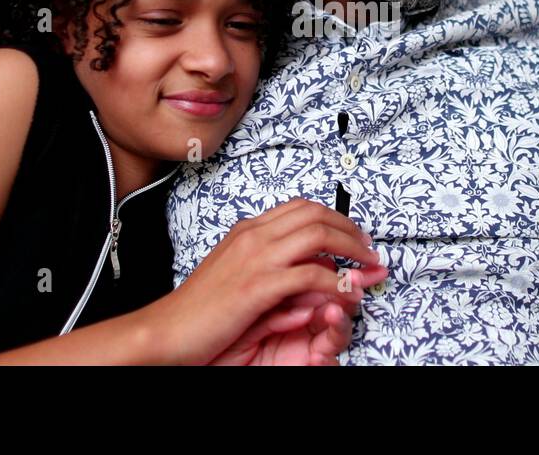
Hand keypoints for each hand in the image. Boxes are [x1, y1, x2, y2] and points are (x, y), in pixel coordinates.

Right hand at [148, 198, 385, 363]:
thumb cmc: (200, 308)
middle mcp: (254, 236)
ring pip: (320, 236)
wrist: (167, 330)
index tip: (354, 237)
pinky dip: (337, 282)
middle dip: (351, 229)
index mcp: (248, 229)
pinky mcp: (260, 287)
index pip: (302, 207)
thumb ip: (266, 260)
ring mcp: (257, 259)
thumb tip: (304, 260)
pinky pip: (312, 275)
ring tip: (369, 268)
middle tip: (370, 250)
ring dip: (352, 250)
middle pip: (316, 215)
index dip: (335, 218)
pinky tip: (348, 292)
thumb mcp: (234, 271)